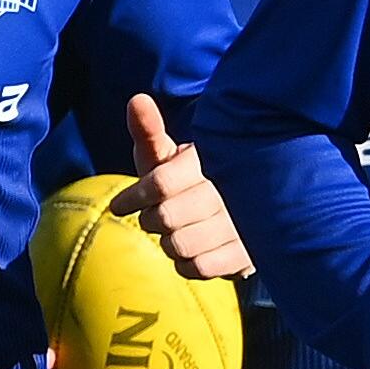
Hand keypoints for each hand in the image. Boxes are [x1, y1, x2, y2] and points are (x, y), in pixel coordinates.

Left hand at [112, 92, 249, 279]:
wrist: (244, 205)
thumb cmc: (191, 177)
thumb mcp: (169, 154)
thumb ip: (149, 131)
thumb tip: (136, 100)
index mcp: (213, 160)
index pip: (161, 184)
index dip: (135, 197)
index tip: (120, 206)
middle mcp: (233, 191)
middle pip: (166, 218)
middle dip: (151, 220)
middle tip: (156, 215)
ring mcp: (243, 224)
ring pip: (180, 245)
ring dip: (169, 243)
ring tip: (177, 231)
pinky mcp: (249, 254)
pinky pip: (200, 268)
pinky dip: (186, 263)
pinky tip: (192, 249)